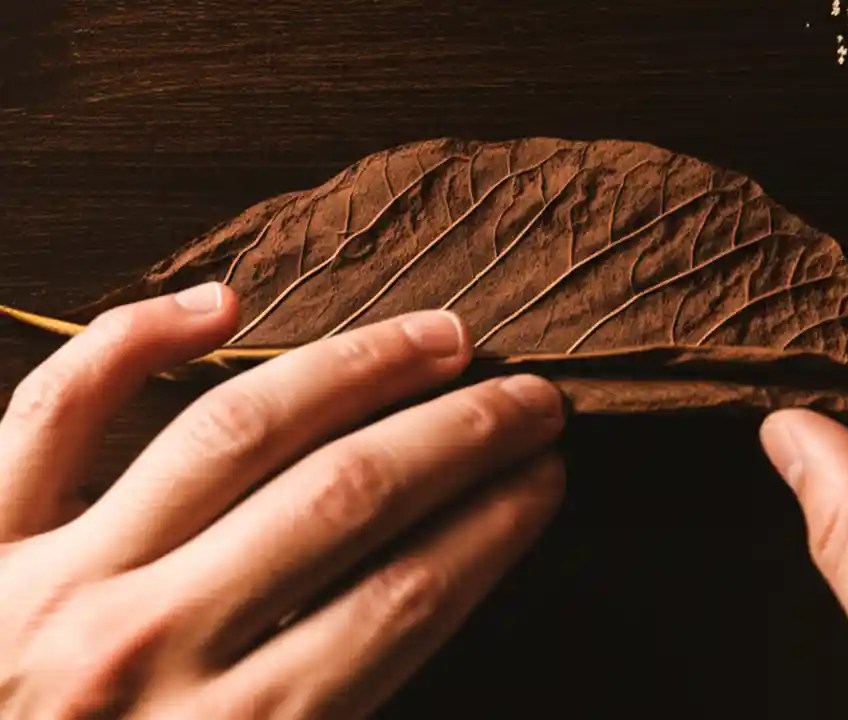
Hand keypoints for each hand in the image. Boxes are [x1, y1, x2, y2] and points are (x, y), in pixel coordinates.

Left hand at [0, 288, 565, 718]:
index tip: (543, 479)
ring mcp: (54, 586)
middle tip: (529, 398)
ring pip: (232, 433)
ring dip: (355, 371)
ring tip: (437, 339)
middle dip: (461, 436)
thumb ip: (332, 715)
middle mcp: (150, 650)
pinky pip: (54, 414)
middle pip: (348, 499)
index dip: (494, 526)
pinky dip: (133, 340)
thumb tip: (425, 609)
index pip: (408, 598)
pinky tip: (222, 307)